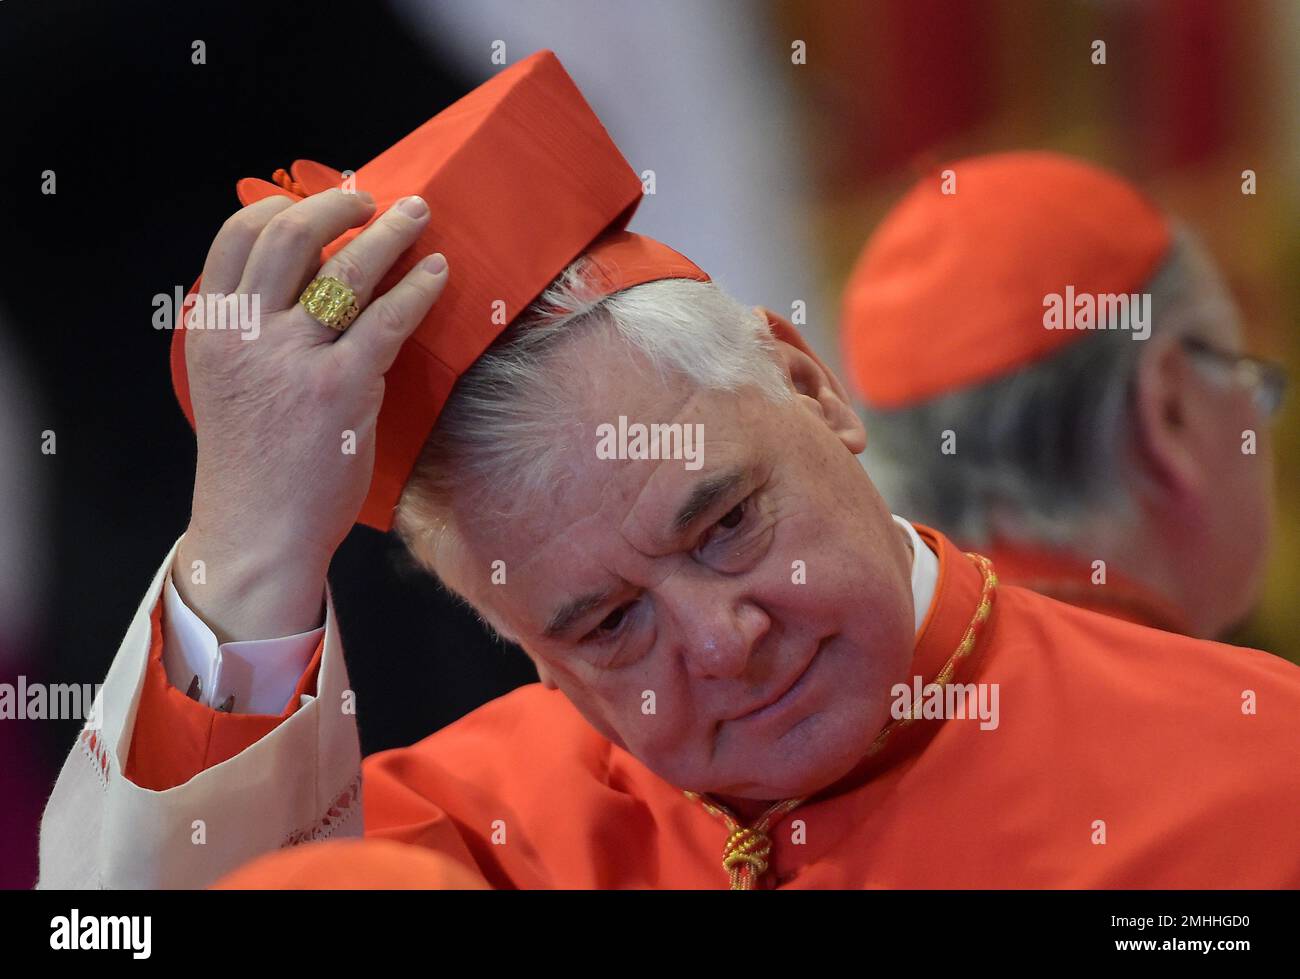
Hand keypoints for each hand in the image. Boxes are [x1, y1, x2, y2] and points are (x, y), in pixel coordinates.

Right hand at [174, 189, 447, 641]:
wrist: (257, 531)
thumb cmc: (251, 462)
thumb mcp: (227, 383)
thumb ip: (251, 330)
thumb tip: (303, 278)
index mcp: (213, 328)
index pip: (238, 237)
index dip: (282, 207)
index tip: (317, 206)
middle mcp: (247, 333)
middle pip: (290, 235)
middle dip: (337, 207)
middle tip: (372, 202)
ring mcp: (294, 359)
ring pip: (345, 270)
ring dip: (388, 233)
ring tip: (416, 215)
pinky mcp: (341, 388)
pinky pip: (387, 319)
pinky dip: (416, 288)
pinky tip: (436, 274)